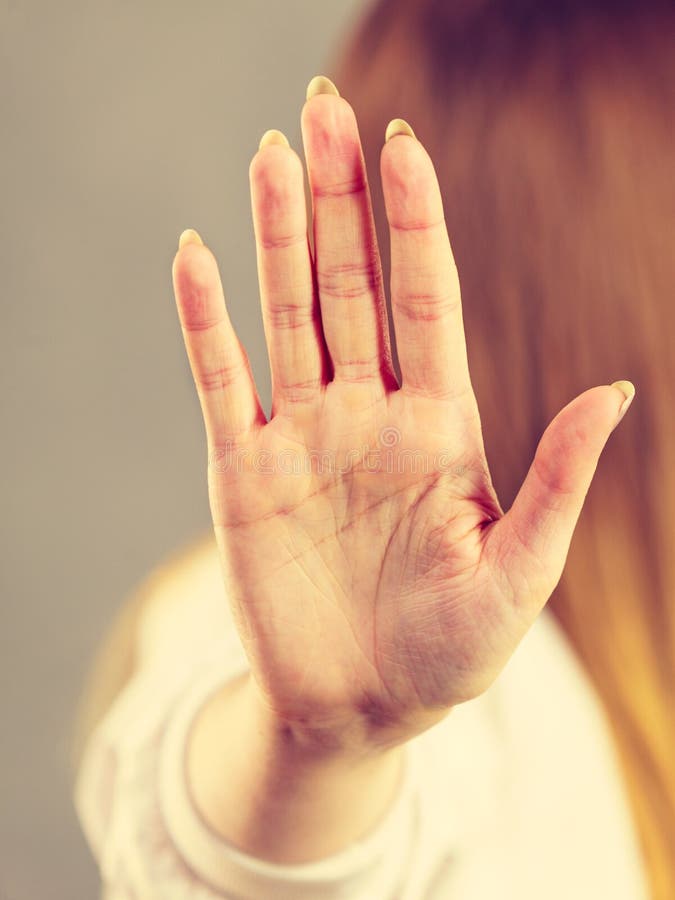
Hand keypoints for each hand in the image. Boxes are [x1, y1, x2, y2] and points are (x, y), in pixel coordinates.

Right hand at [171, 76, 633, 755]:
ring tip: (269, 155)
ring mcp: (303, 437)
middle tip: (323, 110)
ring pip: (286, 316)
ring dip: (273, 238)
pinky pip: (220, 382)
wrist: (360, 707)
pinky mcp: (244, 473)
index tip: (403, 145)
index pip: (426, 298)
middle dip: (338, 201)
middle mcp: (368, 414)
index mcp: (438, 426)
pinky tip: (194, 257)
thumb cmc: (450, 651)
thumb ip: (559, 479)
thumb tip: (616, 388)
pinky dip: (204, 322)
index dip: (415, 223)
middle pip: (350, 286)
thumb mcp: (520, 572)